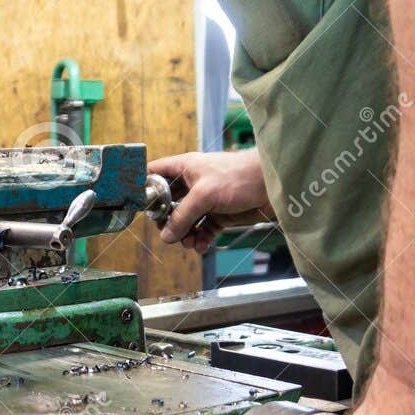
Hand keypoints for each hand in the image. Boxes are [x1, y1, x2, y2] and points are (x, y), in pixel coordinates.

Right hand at [149, 149, 272, 254]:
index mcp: (185, 168)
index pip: (155, 173)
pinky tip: (201, 246)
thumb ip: (182, 216)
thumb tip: (166, 236)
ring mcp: (206, 200)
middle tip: (169, 233)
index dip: (145, 187)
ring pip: (186, 220)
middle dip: (167, 221)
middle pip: (169, 203)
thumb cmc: (239, 177)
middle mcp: (193, 183)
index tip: (141, 206)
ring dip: (184, 234)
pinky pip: (203, 230)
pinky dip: (200, 239)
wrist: (273, 185)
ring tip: (189, 243)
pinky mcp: (220, 214)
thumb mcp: (204, 195)